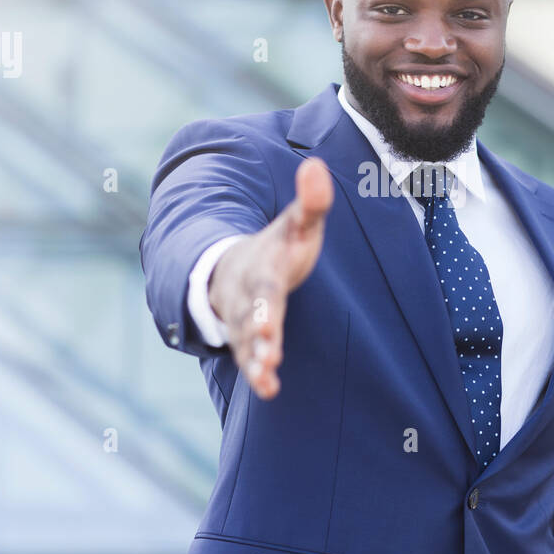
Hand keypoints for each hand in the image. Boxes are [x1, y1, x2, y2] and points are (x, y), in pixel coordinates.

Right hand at [207, 157, 333, 398]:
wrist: (238, 265)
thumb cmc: (277, 248)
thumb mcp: (296, 223)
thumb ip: (310, 201)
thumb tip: (315, 164)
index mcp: (263, 268)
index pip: (265, 288)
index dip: (266, 305)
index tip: (271, 322)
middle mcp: (248, 296)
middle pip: (252, 317)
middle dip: (258, 335)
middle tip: (269, 352)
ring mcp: (245, 319)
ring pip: (247, 341)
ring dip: (256, 359)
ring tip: (266, 378)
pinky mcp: (249, 338)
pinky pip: (249, 356)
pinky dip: (257, 372)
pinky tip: (269, 389)